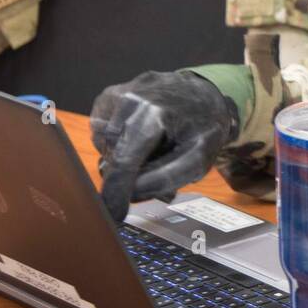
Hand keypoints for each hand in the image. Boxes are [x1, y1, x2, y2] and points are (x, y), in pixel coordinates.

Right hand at [89, 71, 237, 221]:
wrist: (205, 93)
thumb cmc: (203, 127)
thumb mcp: (199, 158)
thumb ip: (165, 178)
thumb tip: (131, 192)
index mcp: (155, 112)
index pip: (126, 159)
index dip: (117, 192)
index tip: (114, 214)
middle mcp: (130, 98)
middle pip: (114, 155)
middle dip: (132, 172)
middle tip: (158, 171)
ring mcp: (117, 93)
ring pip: (105, 145)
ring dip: (125, 156)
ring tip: (154, 149)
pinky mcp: (109, 95)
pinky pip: (102, 132)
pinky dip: (118, 142)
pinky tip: (140, 137)